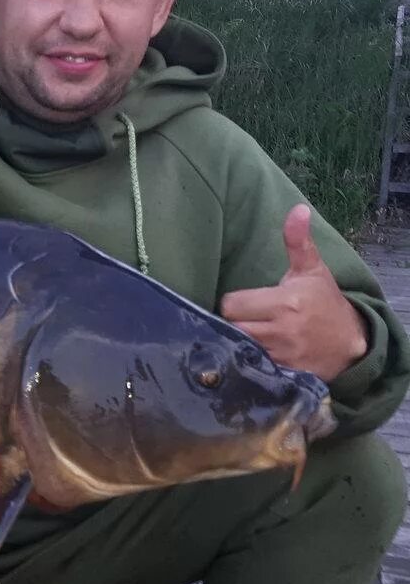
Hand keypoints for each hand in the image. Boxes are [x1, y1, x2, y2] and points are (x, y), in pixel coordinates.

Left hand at [219, 204, 367, 380]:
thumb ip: (297, 241)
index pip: (231, 305)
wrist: (352, 341)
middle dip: (232, 323)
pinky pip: (251, 368)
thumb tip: (298, 209)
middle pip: (230, 328)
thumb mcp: (311, 270)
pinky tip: (254, 354)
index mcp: (284, 302)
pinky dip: (248, 361)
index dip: (233, 303)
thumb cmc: (324, 302)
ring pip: (238, 349)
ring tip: (247, 335)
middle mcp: (281, 331)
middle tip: (243, 319)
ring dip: (237, 342)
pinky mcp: (284, 374)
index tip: (243, 303)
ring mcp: (282, 356)